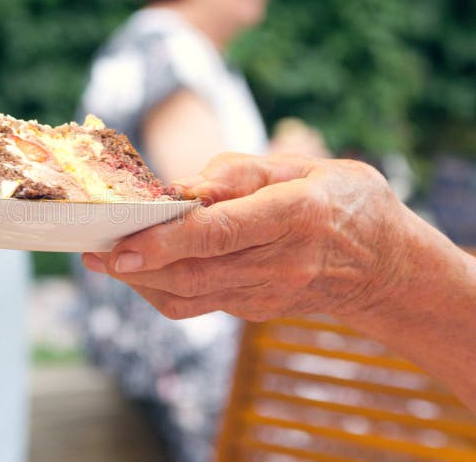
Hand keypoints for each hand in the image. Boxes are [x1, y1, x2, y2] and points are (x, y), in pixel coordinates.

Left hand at [83, 153, 414, 320]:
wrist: (383, 266)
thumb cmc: (342, 201)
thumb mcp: (307, 166)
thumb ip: (243, 172)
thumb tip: (184, 185)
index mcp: (297, 214)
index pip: (222, 231)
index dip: (169, 241)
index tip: (125, 245)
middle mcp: (282, 262)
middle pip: (196, 271)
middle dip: (139, 266)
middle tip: (93, 254)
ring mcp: (269, 293)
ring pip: (191, 295)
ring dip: (141, 282)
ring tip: (104, 262)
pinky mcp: (257, 310)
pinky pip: (200, 304)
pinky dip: (163, 290)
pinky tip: (140, 272)